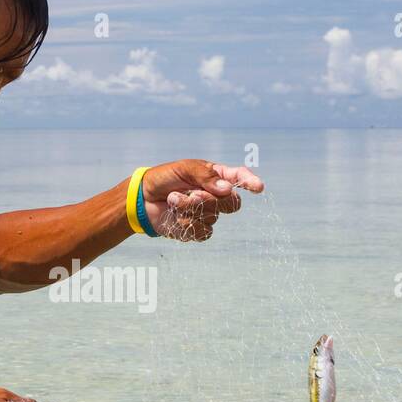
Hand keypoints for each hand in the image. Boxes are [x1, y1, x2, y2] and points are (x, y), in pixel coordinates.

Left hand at [141, 159, 264, 241]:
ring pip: (213, 217)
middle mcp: (215, 195)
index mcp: (216, 176)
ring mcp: (207, 214)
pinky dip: (186, 223)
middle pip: (232, 203)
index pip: (239, 178)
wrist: (143, 198)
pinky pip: (203, 232)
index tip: (258, 187)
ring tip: (173, 200)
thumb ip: (205, 177)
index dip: (250, 182)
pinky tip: (175, 215)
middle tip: (191, 193)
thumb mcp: (184, 169)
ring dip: (190, 209)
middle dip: (210, 199)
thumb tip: (227, 189)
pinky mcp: (197, 230)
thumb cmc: (164, 178)